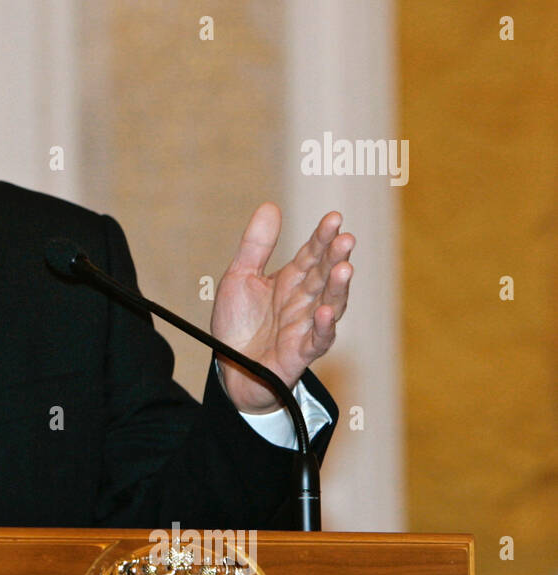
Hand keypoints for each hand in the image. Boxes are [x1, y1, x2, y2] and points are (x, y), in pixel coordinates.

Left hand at [211, 203, 353, 413]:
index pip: (311, 254)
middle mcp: (303, 301)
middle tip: (346, 238)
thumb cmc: (238, 324)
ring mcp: (305, 327)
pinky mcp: (300, 353)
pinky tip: (325, 312)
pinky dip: (323, 327)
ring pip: (329, 305)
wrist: (228, 369)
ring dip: (337, 288)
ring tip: (344, 268)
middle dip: (335, 257)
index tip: (334, 217)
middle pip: (323, 275)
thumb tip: (271, 206)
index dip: (322, 237)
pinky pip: (317, 340)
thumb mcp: (239, 277)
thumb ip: (256, 245)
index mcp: (291, 281)